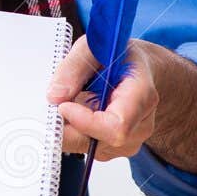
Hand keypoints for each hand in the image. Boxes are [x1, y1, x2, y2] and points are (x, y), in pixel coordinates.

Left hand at [47, 37, 160, 161]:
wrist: (142, 71)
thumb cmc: (122, 58)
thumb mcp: (97, 47)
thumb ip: (75, 66)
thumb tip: (55, 96)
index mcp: (142, 97)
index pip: (117, 125)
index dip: (85, 121)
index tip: (63, 105)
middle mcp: (140, 126)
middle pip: (96, 141)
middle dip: (67, 125)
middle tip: (54, 102)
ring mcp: (128, 142)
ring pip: (85, 147)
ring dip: (68, 128)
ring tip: (69, 101)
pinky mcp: (112, 149)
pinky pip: (82, 147)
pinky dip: (70, 131)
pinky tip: (73, 111)